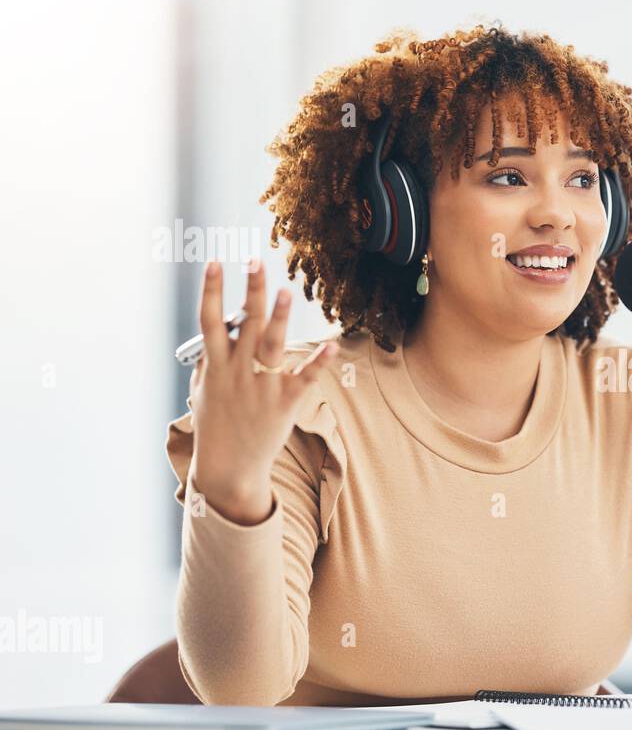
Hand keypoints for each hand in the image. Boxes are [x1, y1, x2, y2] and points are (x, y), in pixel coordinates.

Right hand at [189, 257, 336, 522]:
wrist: (229, 467)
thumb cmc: (214, 425)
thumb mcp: (203, 390)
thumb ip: (209, 360)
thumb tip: (218, 330)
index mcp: (215, 366)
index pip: (211, 320)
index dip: (213, 291)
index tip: (217, 263)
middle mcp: (238, 372)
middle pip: (246, 324)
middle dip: (251, 292)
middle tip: (256, 262)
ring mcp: (262, 387)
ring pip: (272, 346)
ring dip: (279, 318)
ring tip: (285, 291)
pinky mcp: (285, 404)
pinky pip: (304, 379)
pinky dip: (318, 363)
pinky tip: (331, 347)